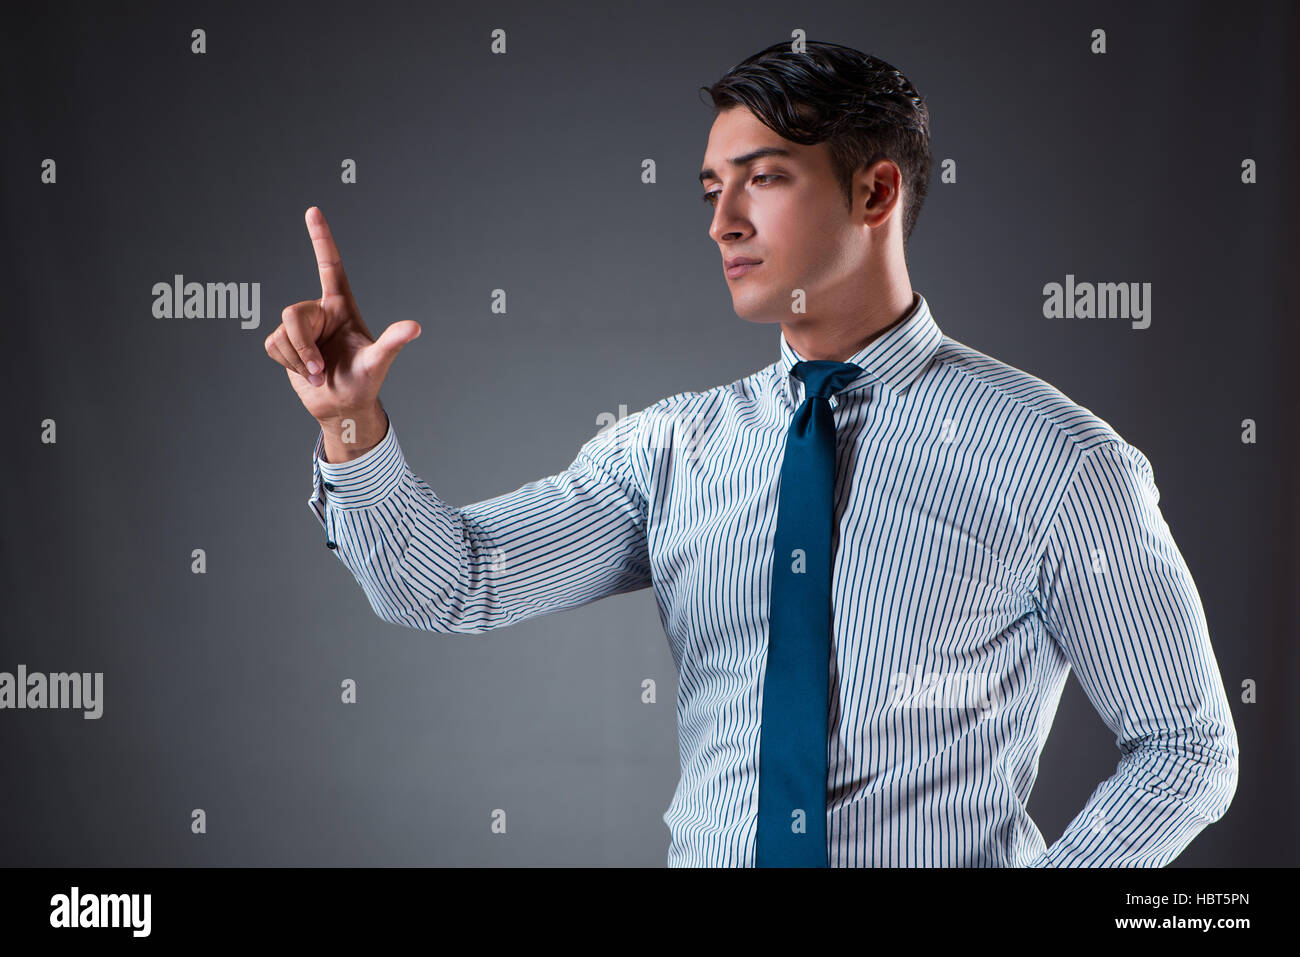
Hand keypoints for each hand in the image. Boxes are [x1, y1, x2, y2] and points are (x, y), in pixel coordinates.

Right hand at [266, 206, 420, 426]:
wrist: (343, 407)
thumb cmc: (365, 382)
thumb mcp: (379, 362)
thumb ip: (393, 342)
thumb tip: (415, 327)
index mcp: (342, 306)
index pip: (330, 265)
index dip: (321, 238)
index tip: (313, 210)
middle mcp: (320, 312)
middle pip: (292, 313)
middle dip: (303, 346)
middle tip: (321, 369)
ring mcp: (302, 328)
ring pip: (282, 333)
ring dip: (298, 360)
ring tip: (319, 374)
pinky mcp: (286, 343)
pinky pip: (273, 346)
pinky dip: (288, 364)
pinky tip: (307, 374)